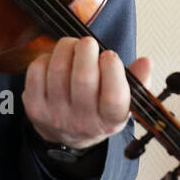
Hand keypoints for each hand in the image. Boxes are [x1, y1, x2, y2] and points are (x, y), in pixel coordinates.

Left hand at [23, 35, 151, 150]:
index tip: (110, 55)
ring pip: (58, 70)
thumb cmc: (98, 110)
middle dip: (87, 51)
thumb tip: (146, 62)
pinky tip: (55, 59)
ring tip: (73, 45)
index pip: (114, 97)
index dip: (113, 70)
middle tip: (89, 43)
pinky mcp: (34, 107)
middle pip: (83, 79)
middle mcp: (83, 121)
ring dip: (66, 48)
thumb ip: (138, 81)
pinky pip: (37, 71)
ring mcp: (55, 115)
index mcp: (110, 120)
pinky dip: (46, 57)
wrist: (68, 136)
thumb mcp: (125, 102)